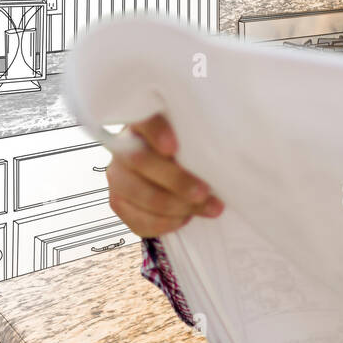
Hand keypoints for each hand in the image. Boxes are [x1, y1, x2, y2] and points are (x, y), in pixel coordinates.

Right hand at [105, 113, 223, 237]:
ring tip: (208, 208)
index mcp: (144, 124)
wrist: (174, 180)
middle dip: (177, 181)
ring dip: (178, 207)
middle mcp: (123, 148)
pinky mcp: (118, 203)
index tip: (173, 148)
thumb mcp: (195, 142)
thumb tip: (225, 152)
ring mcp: (117, 177)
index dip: (155, 132)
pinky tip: (187, 218)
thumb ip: (199, 142)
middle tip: (205, 192)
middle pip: (141, 162)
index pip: (143, 119)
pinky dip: (168, 223)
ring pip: (141, 195)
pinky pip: (140, 220)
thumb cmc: (191, 154)